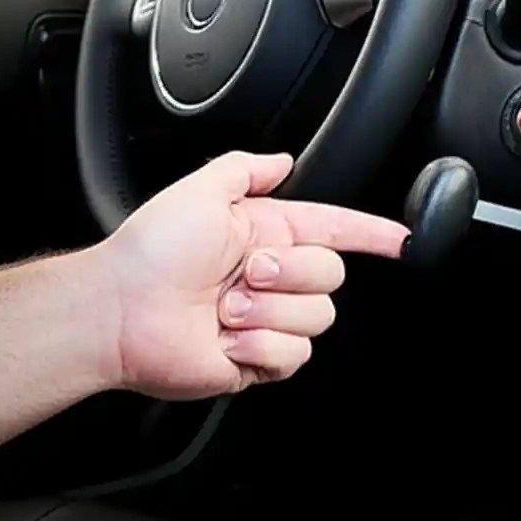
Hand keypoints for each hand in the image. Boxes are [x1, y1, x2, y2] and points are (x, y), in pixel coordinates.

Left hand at [94, 152, 408, 399]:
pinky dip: (260, 347)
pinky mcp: (257, 360)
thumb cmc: (150, 252)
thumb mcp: (199, 190)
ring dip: (269, 312)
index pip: (334, 230)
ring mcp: (265, 320)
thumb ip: (246, 169)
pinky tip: (227, 339)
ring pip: (316, 318)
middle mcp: (270, 278)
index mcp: (264, 235)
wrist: (119, 312)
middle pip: (331, 275)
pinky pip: (293, 355)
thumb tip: (282, 161)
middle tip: (245, 273)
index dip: (370, 234)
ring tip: (226, 309)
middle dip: (291, 272)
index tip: (400, 239)